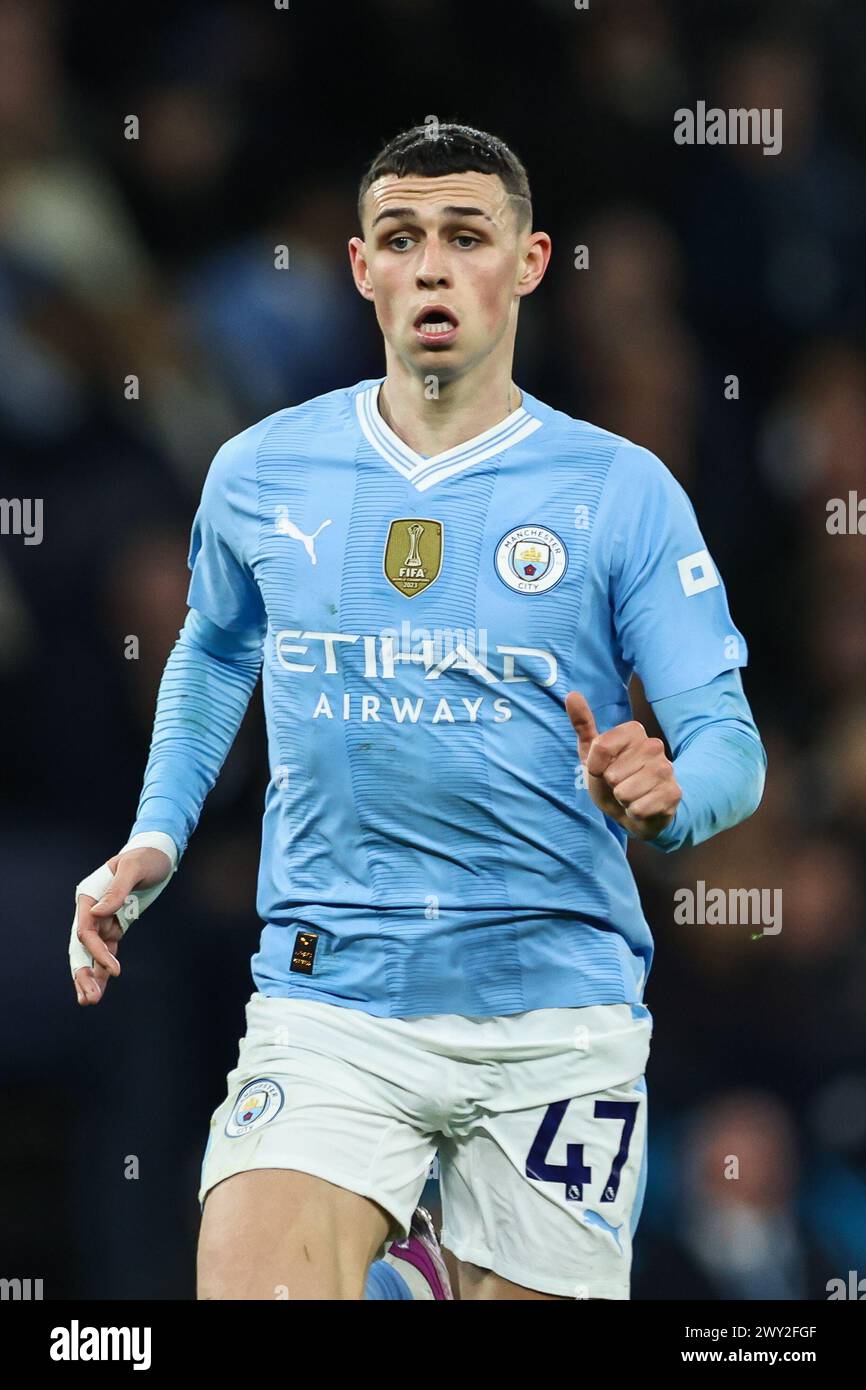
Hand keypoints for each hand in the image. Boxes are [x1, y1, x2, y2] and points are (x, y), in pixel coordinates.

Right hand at [72, 847, 171, 1005]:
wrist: (157, 855)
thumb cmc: (145, 858)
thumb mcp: (133, 868)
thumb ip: (116, 890)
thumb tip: (98, 911)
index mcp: (89, 896)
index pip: (86, 930)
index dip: (96, 952)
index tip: (115, 970)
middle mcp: (91, 910)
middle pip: (82, 947)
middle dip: (84, 974)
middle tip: (88, 1000)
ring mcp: (103, 920)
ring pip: (92, 954)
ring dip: (91, 977)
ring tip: (90, 1001)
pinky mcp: (116, 926)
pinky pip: (107, 951)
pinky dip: (104, 969)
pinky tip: (102, 987)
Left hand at [566, 691, 680, 840]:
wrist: (636, 809)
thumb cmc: (613, 779)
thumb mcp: (592, 753)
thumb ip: (583, 724)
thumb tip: (571, 694)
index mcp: (634, 731)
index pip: (600, 747)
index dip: (595, 766)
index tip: (602, 768)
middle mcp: (654, 745)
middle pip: (611, 773)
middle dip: (611, 785)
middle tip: (621, 784)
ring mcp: (666, 769)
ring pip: (624, 792)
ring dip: (623, 800)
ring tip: (631, 795)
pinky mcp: (673, 793)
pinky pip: (638, 808)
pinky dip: (634, 812)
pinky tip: (642, 807)